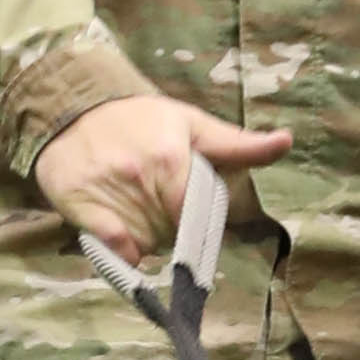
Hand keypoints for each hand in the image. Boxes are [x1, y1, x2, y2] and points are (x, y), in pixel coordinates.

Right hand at [33, 91, 291, 262]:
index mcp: (171, 158)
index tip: (190, 215)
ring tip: (136, 210)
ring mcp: (105, 190)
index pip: (196, 215)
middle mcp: (138, 176)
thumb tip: (285, 141)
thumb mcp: (191, 124)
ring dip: (146, 238)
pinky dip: (122, 252)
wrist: (74, 106)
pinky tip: (123, 240)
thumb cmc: (142, 119)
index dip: (196, 222)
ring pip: (143, 243)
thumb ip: (237, 143)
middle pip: (170, 233)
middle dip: (171, 228)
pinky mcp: (75, 202)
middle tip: (159, 205)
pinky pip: (110, 247)